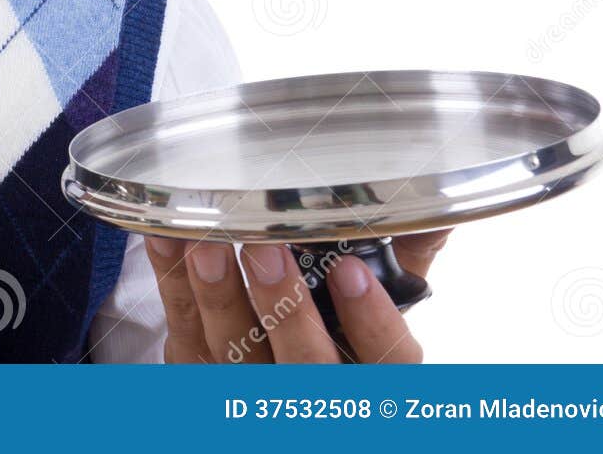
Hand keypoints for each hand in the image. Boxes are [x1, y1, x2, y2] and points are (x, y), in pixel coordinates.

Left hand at [145, 230, 451, 362]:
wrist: (270, 374)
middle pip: (304, 365)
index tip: (352, 274)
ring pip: (234, 352)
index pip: (388, 363)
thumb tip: (435, 210)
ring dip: (217, 296)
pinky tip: (167, 243)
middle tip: (265, 250)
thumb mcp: (378, 307)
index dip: (372, 324)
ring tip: (206, 247)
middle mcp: (314, 391)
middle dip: (283, 308)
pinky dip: (174, 285)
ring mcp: (253, 388)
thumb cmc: (335, 331)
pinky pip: (185, 333)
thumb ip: (402, 260)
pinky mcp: (199, 373)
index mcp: (369, 373)